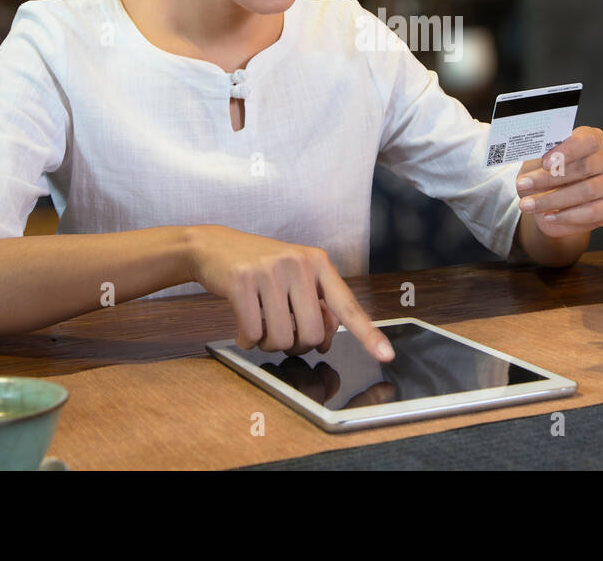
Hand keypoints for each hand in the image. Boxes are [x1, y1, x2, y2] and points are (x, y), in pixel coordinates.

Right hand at [188, 225, 394, 361]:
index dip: (368, 334)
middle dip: (295, 344)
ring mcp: (270, 271)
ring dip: (268, 344)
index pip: (347, 305)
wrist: (215, 247)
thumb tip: (325, 342)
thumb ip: (315, 305)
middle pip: (311, 334)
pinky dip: (246, 340)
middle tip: (282, 331)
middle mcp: (298, 264)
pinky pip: (253, 333)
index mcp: (319, 263)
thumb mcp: (295, 277)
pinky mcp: (242, 281)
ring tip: (261, 326)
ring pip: (281, 339)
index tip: (386, 355)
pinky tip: (242, 328)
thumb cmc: (261, 268)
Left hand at [515, 126, 602, 237]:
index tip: (544, 163)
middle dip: (549, 179)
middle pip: (584, 167)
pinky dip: (567, 216)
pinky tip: (549, 216)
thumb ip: (538, 158)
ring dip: (553, 200)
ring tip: (529, 205)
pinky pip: (592, 212)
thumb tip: (528, 159)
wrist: (556, 201)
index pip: (587, 140)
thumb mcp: (539, 162)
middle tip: (523, 185)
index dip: (566, 151)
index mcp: (593, 139)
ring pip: (586, 191)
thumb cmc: (549, 174)